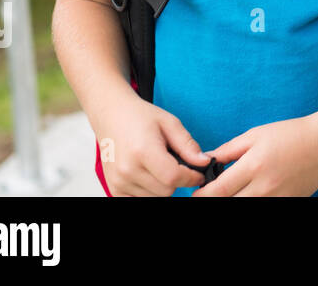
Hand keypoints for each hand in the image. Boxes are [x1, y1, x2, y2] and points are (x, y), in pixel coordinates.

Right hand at [94, 92, 208, 196]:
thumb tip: (204, 163)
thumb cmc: (140, 117)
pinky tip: (150, 174)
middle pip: (167, 191)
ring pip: (155, 197)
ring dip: (164, 186)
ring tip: (160, 165)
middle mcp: (127, 170)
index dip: (191, 177)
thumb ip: (188, 145)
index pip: (173, 177)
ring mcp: (118, 182)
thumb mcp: (170, 123)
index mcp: (142, 151)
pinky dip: (150, 191)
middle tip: (177, 164)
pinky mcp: (114, 189)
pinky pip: (140, 200)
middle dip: (178, 180)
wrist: (112, 116)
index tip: (199, 173)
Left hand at [193, 116, 317, 196]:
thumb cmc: (291, 134)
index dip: (201, 194)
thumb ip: (229, 149)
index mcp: (253, 166)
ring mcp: (278, 198)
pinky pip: (264, 207)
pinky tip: (252, 192)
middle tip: (212, 193)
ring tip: (232, 191)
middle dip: (215, 200)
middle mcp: (264, 187)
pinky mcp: (288, 203)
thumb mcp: (256, 134)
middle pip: (228, 204)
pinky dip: (254, 201)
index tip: (196, 192)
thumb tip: (206, 161)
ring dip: (235, 201)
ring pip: (245, 208)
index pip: (217, 191)